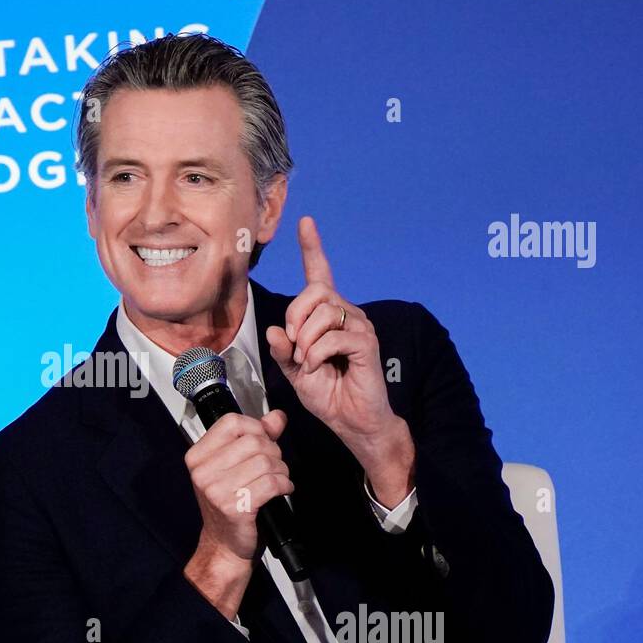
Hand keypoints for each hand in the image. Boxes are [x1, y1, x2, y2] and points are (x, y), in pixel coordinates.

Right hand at [183, 410, 292, 617]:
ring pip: (265, 462)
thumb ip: (257, 438)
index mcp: (198, 457)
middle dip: (273, 452)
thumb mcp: (235, 467)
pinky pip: (271, 483)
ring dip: (281, 470)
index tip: (263, 440)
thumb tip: (277, 416)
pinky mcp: (235, 507)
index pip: (232, 423)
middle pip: (254, 442)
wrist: (224, 545)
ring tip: (278, 480)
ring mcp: (216, 490)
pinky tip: (282, 490)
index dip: (255, 427)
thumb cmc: (228, 506)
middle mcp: (203, 472)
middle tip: (274, 466)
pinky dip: (284, 485)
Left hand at [265, 217, 406, 474]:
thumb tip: (276, 330)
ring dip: (306, 340)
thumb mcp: (294, 371)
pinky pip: (333, 336)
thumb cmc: (327, 393)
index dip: (312, 247)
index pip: (320, 273)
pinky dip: (317, 354)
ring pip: (323, 313)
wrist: (351, 420)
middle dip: (295, 317)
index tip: (305, 222)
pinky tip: (317, 367)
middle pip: (314, 292)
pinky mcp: (367, 342)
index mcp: (327, 316)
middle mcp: (347, 313)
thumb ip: (283, 350)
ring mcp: (359, 326)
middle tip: (294, 346)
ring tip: (308, 361)